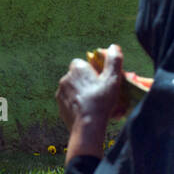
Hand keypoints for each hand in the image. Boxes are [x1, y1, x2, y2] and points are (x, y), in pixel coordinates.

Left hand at [57, 45, 126, 160]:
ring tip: (94, 105)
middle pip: (78, 77)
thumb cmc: (101, 100)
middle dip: (87, 82)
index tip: (101, 80)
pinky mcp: (60, 107)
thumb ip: (114, 60)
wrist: (87, 126)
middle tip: (99, 93)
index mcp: (77, 68)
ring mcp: (60, 93)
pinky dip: (77, 105)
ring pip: (73, 89)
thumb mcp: (112, 79)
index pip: (83, 63)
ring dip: (81, 94)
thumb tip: (114, 46)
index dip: (93, 71)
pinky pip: (70, 102)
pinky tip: (87, 112)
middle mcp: (65, 78)